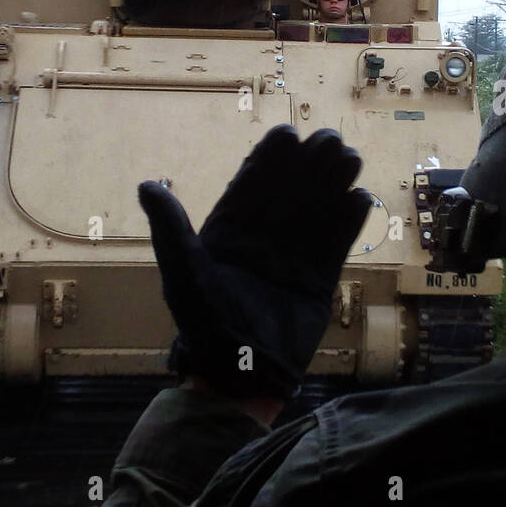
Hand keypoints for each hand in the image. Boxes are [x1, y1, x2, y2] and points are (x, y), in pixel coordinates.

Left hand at [138, 125, 372, 399]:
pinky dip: (349, 220)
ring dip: (334, 183)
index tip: (288, 134)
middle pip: (291, 190)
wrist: (240, 372)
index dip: (271, 157)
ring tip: (350, 159)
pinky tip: (359, 198)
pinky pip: (337, 241)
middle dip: (311, 163)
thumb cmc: (206, 324)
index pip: (252, 184)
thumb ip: (170, 227)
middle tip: (330, 140)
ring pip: (318, 209)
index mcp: (229, 231)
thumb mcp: (182, 272)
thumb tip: (146, 184)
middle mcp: (264, 238)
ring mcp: (293, 256)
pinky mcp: (318, 277)